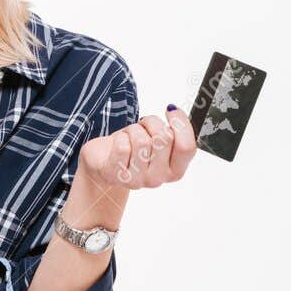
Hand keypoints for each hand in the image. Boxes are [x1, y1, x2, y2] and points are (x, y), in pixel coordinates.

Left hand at [77, 105, 196, 191]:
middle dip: (152, 123)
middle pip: (164, 138)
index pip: (187, 147)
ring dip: (134, 130)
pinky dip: (119, 137)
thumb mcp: (158, 140)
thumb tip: (174, 110)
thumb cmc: (132, 148)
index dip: (181, 124)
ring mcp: (137, 180)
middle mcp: (158, 179)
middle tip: (144, 126)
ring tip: (129, 136)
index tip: (171, 110)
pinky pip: (123, 145)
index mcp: (174, 171)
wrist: (103, 161)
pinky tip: (118, 144)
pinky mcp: (115, 175)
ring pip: (142, 140)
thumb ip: (173, 132)